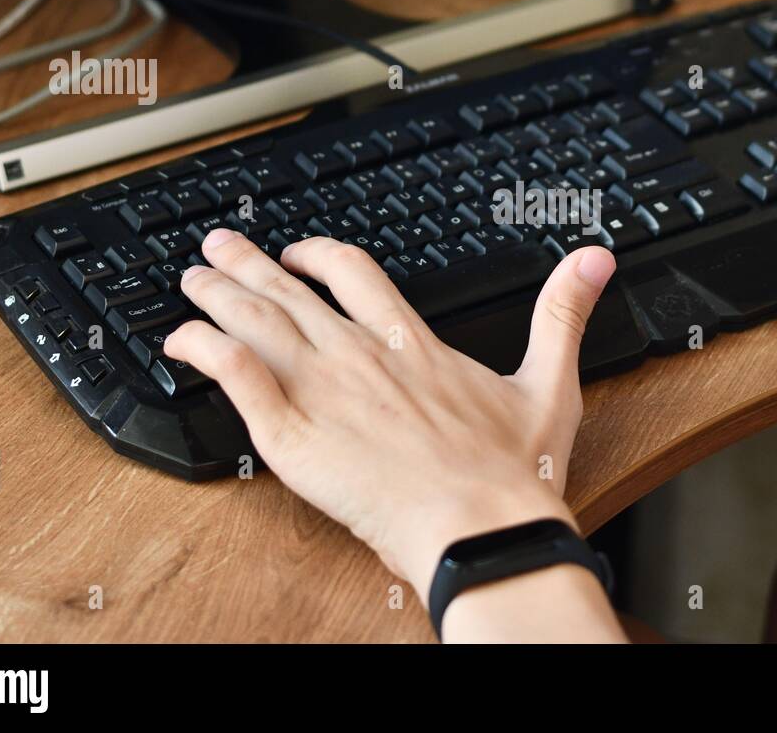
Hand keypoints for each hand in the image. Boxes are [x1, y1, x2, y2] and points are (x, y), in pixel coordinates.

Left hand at [163, 228, 616, 600]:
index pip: (354, 275)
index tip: (298, 252)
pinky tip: (182, 340)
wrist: (482, 529)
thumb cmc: (513, 473)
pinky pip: (239, 381)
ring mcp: (324, 391)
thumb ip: (562, 313)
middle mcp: (361, 356)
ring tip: (190, 279)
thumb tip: (593, 259)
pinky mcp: (295, 435)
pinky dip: (207, 354)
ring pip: (258, 325)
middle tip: (215, 247)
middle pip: (291, 293)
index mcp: (412, 344)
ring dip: (219, 297)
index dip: (319, 256)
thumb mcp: (549, 382)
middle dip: (248, 265)